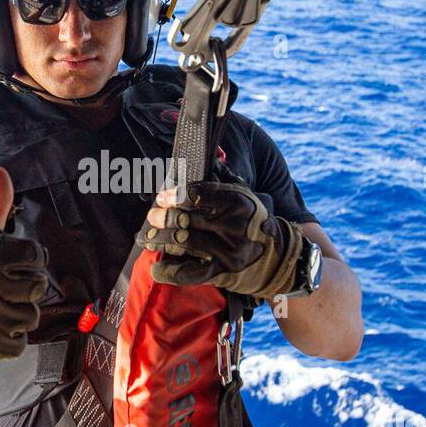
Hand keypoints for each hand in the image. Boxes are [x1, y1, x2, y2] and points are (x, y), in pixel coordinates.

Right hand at [0, 167, 47, 361]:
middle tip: (0, 287)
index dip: (27, 258)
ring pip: (30, 317)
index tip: (10, 262)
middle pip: (36, 288)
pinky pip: (19, 343)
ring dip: (18, 313)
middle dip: (24, 287)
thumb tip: (1, 172)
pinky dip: (9, 338)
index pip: (35, 255)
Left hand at [137, 179, 302, 297]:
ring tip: (147, 237)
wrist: (278, 257)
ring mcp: (228, 250)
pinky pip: (190, 273)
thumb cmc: (253, 221)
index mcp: (237, 201)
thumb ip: (224, 178)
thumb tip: (212, 153)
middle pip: (187, 218)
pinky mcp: (223, 272)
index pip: (198, 194)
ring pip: (184, 242)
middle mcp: (233, 225)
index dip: (175, 195)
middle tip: (152, 217)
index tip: (161, 197)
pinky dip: (169, 271)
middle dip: (163, 217)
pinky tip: (155, 267)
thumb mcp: (245, 195)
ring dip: (160, 239)